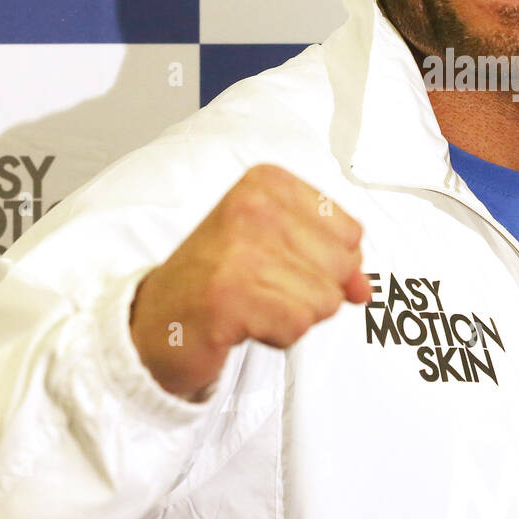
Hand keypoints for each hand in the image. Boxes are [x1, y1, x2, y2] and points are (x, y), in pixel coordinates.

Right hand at [130, 164, 371, 398]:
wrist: (155, 321)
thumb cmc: (218, 278)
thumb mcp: (281, 250)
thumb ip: (333, 261)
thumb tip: (363, 287)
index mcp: (268, 183)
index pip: (350, 232)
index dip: (326, 263)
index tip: (280, 262)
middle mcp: (253, 207)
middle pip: (342, 265)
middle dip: (311, 290)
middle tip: (262, 287)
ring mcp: (239, 248)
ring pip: (324, 299)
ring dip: (293, 314)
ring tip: (252, 303)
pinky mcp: (229, 294)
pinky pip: (298, 324)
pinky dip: (278, 335)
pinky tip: (245, 321)